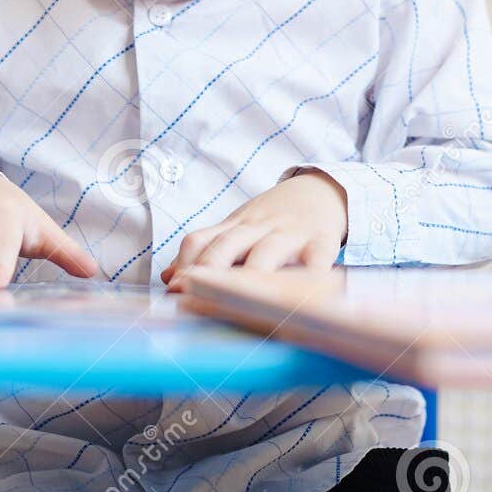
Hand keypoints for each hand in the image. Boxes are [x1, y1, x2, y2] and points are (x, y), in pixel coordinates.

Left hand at [161, 171, 347, 290]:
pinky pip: (314, 261)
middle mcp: (259, 227)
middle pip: (228, 244)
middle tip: (194, 294)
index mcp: (235, 226)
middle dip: (209, 270)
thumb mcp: (238, 228)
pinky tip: (296, 299)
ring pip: (267, 253)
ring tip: (238, 301)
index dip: (186, 262)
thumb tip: (168, 278)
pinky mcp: (322, 242)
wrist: (323, 190)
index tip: (173, 288)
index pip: (201, 239)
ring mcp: (291, 234)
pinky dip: (306, 278)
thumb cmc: (274, 220)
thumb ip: (206, 251)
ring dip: (250, 276)